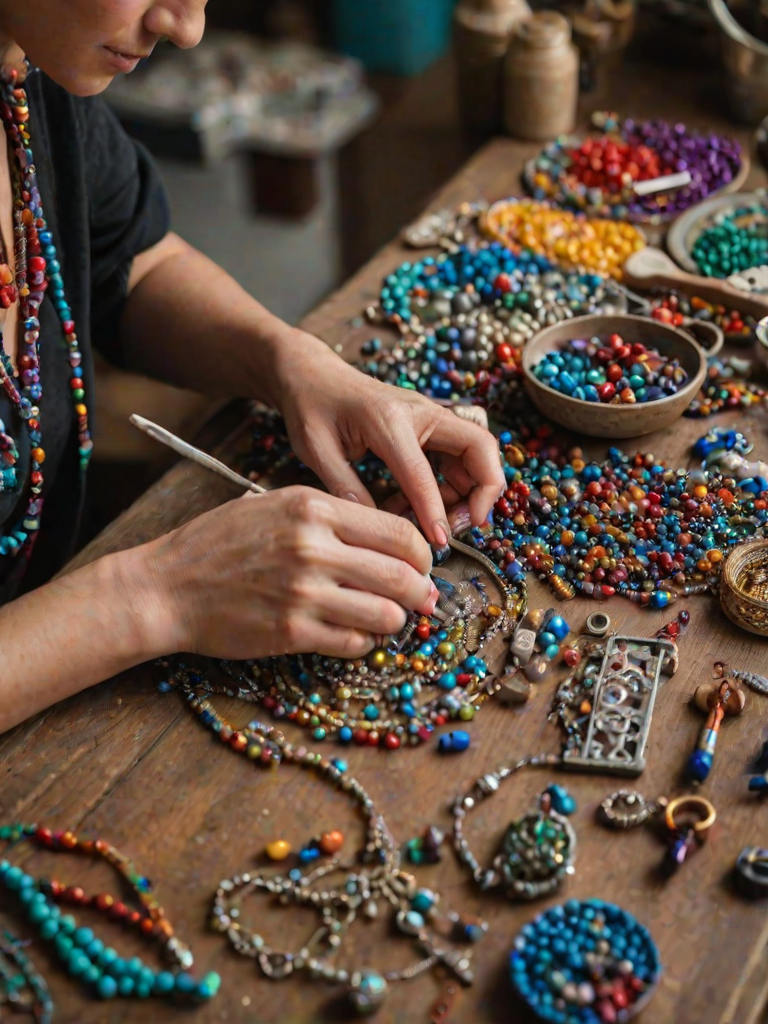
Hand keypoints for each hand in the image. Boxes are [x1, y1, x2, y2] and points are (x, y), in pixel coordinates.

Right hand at [138, 486, 435, 660]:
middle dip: (421, 593)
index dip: (422, 553)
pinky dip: (363, 642)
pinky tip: (352, 634)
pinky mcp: (291, 632)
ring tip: (386, 618)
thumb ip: (331, 515)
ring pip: (386, 614)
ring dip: (394, 620)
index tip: (423, 565)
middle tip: (422, 600)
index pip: (399, 531)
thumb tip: (389, 538)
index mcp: (313, 508)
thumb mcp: (276, 505)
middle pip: (402, 576)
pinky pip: (353, 643)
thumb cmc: (219, 543)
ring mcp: (302, 593)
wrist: (166, 587)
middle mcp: (312, 548)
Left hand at [276, 332, 504, 546]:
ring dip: (466, 494)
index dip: (435, 512)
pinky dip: (448, 488)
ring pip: (475, 456)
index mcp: (388, 420)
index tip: (437, 543)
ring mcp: (430, 417)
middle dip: (482, 493)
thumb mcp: (316, 450)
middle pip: (481, 448)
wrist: (313, 375)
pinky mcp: (430, 427)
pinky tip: (413, 506)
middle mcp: (421, 413)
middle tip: (456, 527)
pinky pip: (458, 460)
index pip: (423, 473)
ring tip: (428, 522)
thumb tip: (372, 527)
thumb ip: (344, 488)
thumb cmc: (311, 407)